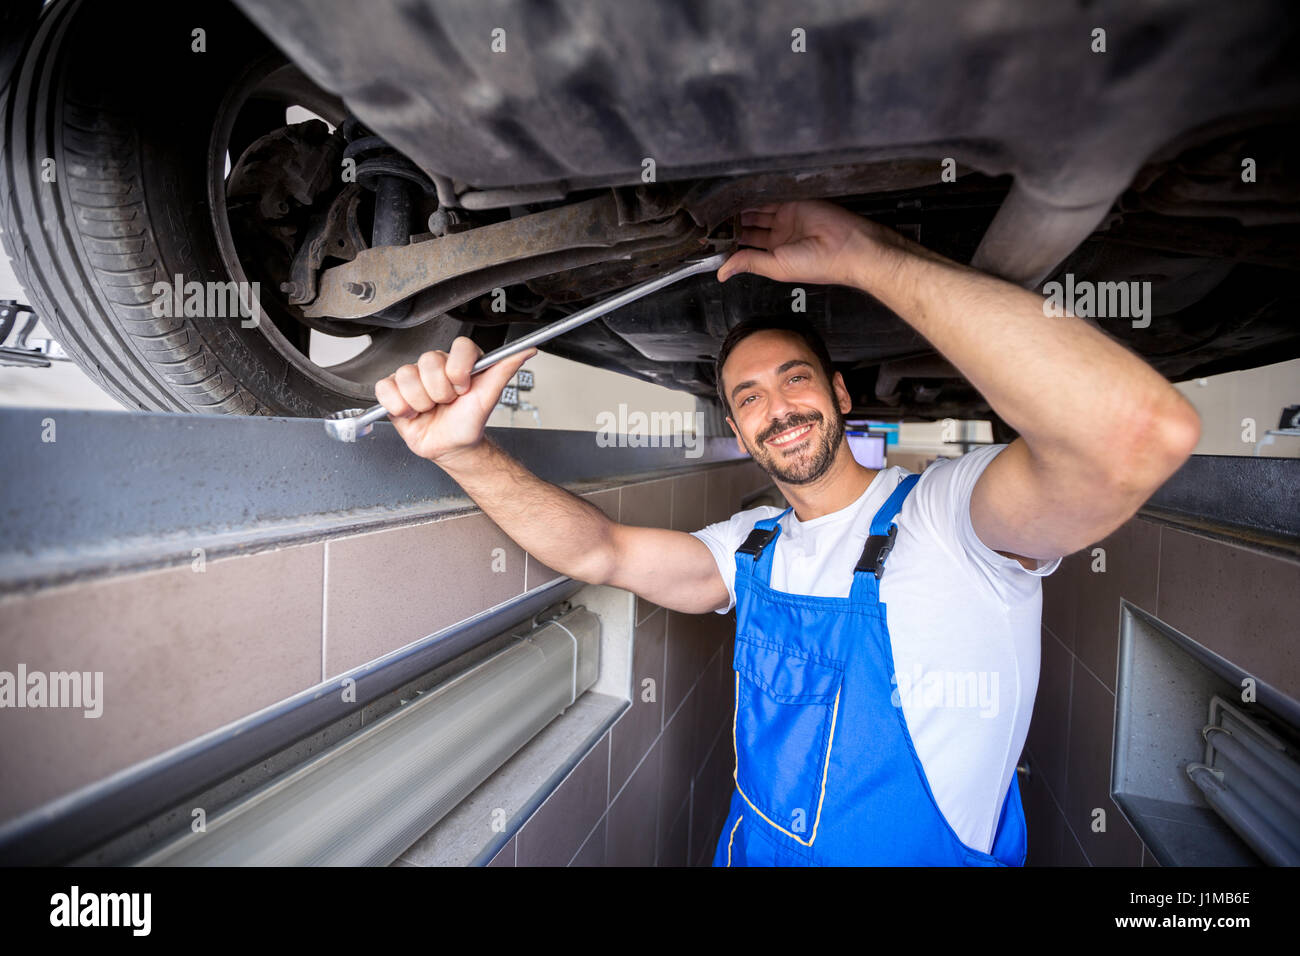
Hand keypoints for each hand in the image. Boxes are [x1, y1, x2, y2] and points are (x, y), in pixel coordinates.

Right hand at [374, 336, 536, 463]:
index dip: (458, 369)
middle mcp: (435, 365)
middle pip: (428, 361)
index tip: (463, 388)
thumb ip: (505, 369)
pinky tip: (412, 412)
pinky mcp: (393, 391)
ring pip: (406, 375)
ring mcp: (413, 377)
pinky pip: (385, 388)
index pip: (457, 347)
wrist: (451, 446)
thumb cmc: (469, 422)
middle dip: (440, 392)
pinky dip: (399, 405)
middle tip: (446, 403)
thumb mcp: (489, 396)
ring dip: (421, 402)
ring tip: (430, 409)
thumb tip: (527, 349)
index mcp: (459, 361)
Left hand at [716, 199, 902, 287]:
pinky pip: (770, 196)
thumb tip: (721, 273)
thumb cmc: (818, 264)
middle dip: (731, 223)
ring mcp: (787, 217)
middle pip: (749, 226)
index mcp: (774, 255)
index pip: (746, 246)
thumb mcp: (776, 267)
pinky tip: (737, 194)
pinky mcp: (794, 201)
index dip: (729, 242)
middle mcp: (779, 235)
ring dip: (740, 208)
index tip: (709, 238)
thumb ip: (749, 263)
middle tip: (710, 218)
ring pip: (756, 209)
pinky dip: (755, 195)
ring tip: (719, 206)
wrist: (849, 246)